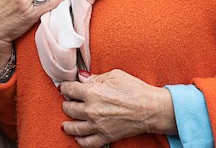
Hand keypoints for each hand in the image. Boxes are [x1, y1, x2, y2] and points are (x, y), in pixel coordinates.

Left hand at [60, 70, 175, 145]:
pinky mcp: (105, 136)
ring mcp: (97, 125)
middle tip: (68, 102)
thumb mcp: (115, 75)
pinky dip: (80, 141)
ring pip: (73, 127)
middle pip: (68, 108)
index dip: (65, 87)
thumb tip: (81, 78)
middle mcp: (91, 110)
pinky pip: (87, 142)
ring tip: (66, 123)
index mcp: (92, 92)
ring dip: (67, 124)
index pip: (69, 90)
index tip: (64, 87)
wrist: (151, 109)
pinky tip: (78, 137)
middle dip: (66, 103)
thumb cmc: (135, 89)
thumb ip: (95, 77)